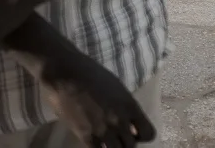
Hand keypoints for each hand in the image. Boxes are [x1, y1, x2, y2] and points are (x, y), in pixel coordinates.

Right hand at [33, 43, 156, 146]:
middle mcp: (120, 120)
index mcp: (130, 105)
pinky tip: (93, 140)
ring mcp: (103, 130)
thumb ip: (124, 106)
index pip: (148, 133)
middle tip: (115, 136)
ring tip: (104, 140)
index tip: (133, 132)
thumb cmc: (90, 73)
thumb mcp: (116, 87)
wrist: (65, 73)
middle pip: (131, 146)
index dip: (141, 135)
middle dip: (125, 142)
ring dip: (112, 147)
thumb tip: (129, 121)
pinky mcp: (86, 135)